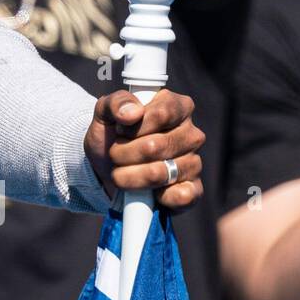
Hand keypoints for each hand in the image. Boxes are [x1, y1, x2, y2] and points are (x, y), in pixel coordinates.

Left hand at [83, 90, 204, 210]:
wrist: (106, 165)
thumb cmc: (112, 133)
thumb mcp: (105, 112)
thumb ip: (116, 103)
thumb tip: (133, 112)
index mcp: (178, 107)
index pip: (161, 114)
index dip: (133, 127)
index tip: (119, 131)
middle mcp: (192, 134)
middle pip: (155, 146)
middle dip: (123, 153)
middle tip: (114, 153)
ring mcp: (194, 162)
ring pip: (159, 173)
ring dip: (129, 176)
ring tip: (120, 170)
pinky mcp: (193, 189)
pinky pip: (181, 196)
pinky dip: (155, 196)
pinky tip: (146, 191)